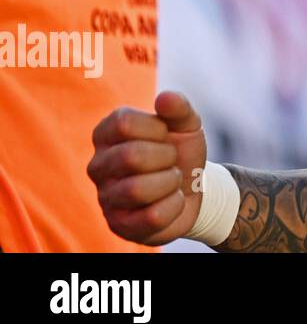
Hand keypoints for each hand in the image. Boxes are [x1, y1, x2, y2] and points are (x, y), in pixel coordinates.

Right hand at [87, 91, 207, 245]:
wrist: (192, 188)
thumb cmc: (180, 151)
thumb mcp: (186, 125)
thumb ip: (179, 108)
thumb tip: (164, 98)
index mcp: (107, 132)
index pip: (124, 123)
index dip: (157, 128)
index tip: (165, 135)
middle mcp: (97, 165)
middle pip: (130, 156)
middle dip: (166, 157)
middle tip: (171, 160)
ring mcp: (105, 197)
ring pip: (138, 190)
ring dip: (170, 182)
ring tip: (171, 180)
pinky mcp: (119, 225)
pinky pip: (153, 216)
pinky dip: (175, 205)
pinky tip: (172, 200)